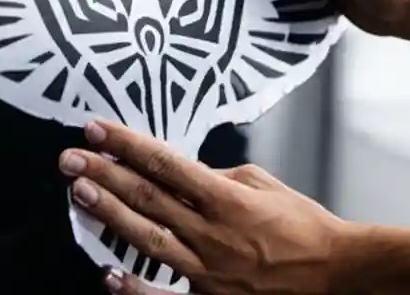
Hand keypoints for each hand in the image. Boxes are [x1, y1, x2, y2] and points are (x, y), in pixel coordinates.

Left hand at [60, 120, 357, 294]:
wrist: (338, 275)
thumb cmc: (305, 227)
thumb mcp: (265, 184)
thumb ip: (220, 176)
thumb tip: (183, 173)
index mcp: (227, 197)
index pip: (165, 163)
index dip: (127, 145)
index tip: (97, 129)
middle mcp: (213, 233)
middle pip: (148, 197)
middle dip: (105, 174)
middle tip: (71, 159)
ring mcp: (209, 270)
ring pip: (148, 238)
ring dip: (110, 215)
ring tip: (80, 195)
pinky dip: (135, 287)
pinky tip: (108, 273)